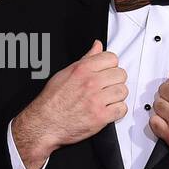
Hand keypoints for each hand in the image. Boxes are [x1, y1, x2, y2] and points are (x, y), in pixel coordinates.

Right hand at [11, 40, 126, 168]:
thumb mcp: (65, 73)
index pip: (112, 58)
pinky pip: (122, 109)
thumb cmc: (52, 100)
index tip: (108, 71)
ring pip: (123, 91)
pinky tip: (109, 109)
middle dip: (115, 80)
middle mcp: (90, 83)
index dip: (111, 65)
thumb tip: (97, 46)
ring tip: (108, 99)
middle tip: (108, 87)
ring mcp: (96, 100)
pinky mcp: (100, 117)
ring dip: (118, 96)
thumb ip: (86, 59)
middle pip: (120, 74)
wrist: (45, 122)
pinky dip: (118, 110)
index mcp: (82, 69)